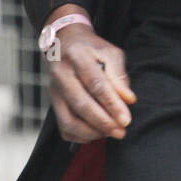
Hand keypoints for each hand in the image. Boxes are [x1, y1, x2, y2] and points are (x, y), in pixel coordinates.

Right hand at [44, 23, 136, 142]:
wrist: (65, 44)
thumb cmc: (92, 49)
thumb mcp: (110, 53)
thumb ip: (119, 76)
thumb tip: (128, 100)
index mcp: (77, 57)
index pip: (95, 84)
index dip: (112, 104)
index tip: (126, 120)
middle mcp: (61, 74)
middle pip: (81, 104)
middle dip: (103, 123)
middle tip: (121, 132)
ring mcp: (54, 91)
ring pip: (69, 121)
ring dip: (92, 132)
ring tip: (110, 132)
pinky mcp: (52, 104)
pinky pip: (64, 128)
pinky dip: (80, 136)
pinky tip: (96, 133)